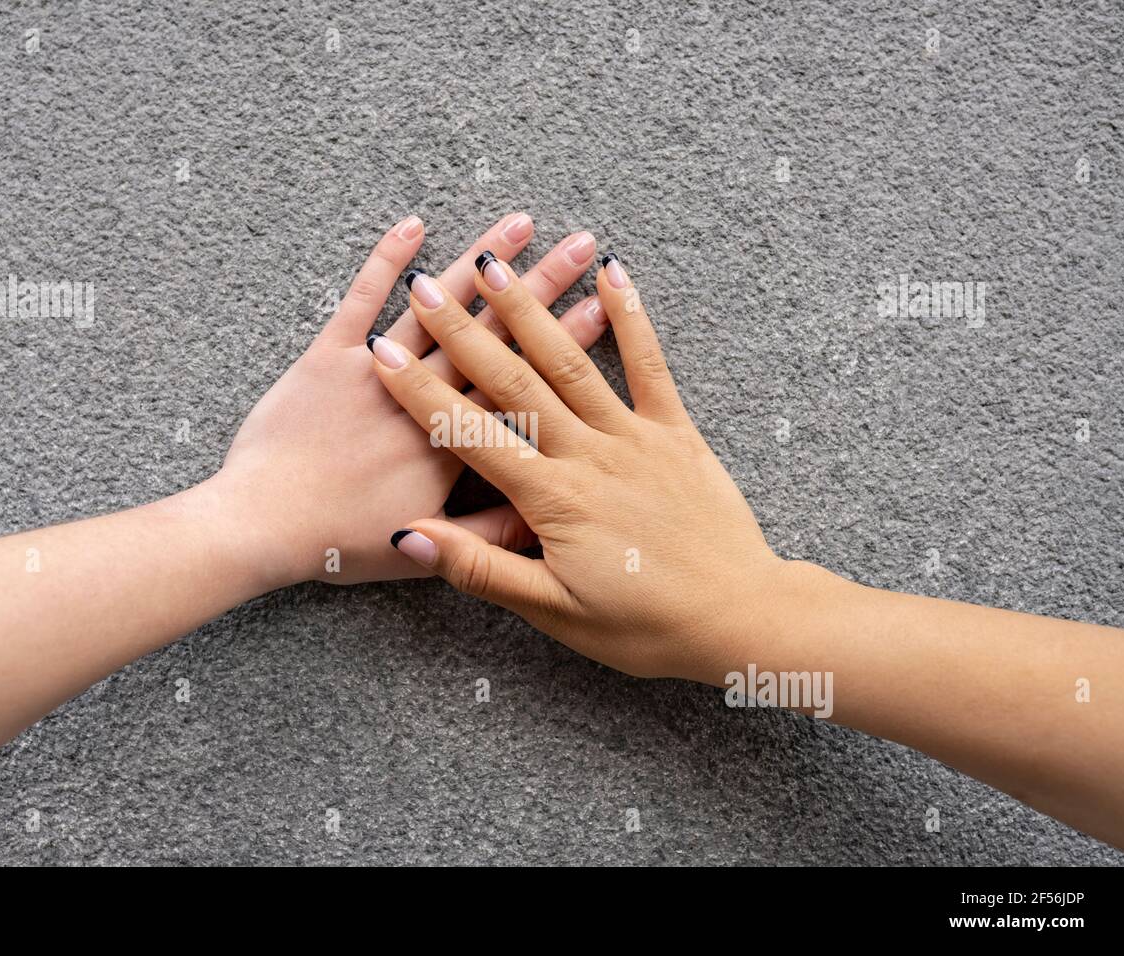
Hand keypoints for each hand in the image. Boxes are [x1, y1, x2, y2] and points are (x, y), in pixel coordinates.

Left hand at [205, 215, 607, 587]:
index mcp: (452, 443)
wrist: (259, 526)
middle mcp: (423, 396)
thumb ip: (490, 535)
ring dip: (479, 261)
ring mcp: (375, 370)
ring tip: (519, 222)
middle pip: (493, 333)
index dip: (563, 342)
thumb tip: (545, 520)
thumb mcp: (425, 552)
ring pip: (437, 306)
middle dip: (540, 285)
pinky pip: (359, 299)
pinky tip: (413, 225)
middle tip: (579, 245)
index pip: (522, 382)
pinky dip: (384, 260)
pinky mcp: (328, 357)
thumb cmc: (339, 545)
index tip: (601, 306)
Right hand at [367, 253, 785, 680]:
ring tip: (497, 264)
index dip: (423, 393)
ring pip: (572, 362)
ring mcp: (635, 437)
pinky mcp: (676, 432)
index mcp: (552, 499)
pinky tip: (611, 275)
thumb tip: (412, 533)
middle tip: (430, 288)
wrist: (739, 617)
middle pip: (515, 383)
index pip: (471, 435)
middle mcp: (589, 455)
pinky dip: (630, 317)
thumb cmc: (646, 626)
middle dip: (466, 333)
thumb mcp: (554, 612)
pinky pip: (650, 365)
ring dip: (531, 310)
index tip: (384, 355)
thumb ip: (482, 567)